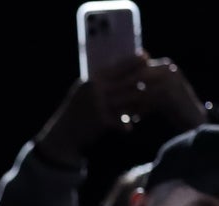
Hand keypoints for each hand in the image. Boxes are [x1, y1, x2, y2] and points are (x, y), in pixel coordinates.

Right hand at [33, 52, 209, 164]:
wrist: (61, 136)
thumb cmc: (75, 114)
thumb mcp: (84, 94)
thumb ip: (100, 84)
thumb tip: (121, 71)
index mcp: (91, 80)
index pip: (115, 66)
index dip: (132, 60)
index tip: (146, 56)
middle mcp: (94, 89)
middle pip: (124, 80)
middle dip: (141, 78)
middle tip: (157, 75)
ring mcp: (98, 104)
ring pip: (125, 100)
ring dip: (137, 102)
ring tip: (149, 101)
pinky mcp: (100, 120)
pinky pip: (118, 120)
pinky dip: (124, 124)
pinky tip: (129, 128)